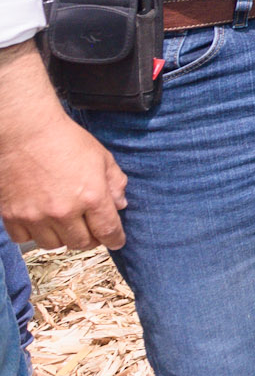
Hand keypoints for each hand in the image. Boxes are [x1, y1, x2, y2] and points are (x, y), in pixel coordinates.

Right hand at [0, 44, 127, 250]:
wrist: (25, 131)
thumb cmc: (66, 140)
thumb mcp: (101, 157)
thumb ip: (115, 183)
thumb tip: (121, 205)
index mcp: (91, 197)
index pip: (108, 231)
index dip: (115, 239)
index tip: (116, 241)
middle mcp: (64, 211)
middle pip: (81, 243)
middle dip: (91, 238)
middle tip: (90, 229)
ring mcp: (35, 216)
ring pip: (53, 245)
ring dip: (62, 237)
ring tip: (65, 223)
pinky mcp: (12, 215)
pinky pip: (25, 239)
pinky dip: (34, 234)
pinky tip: (40, 221)